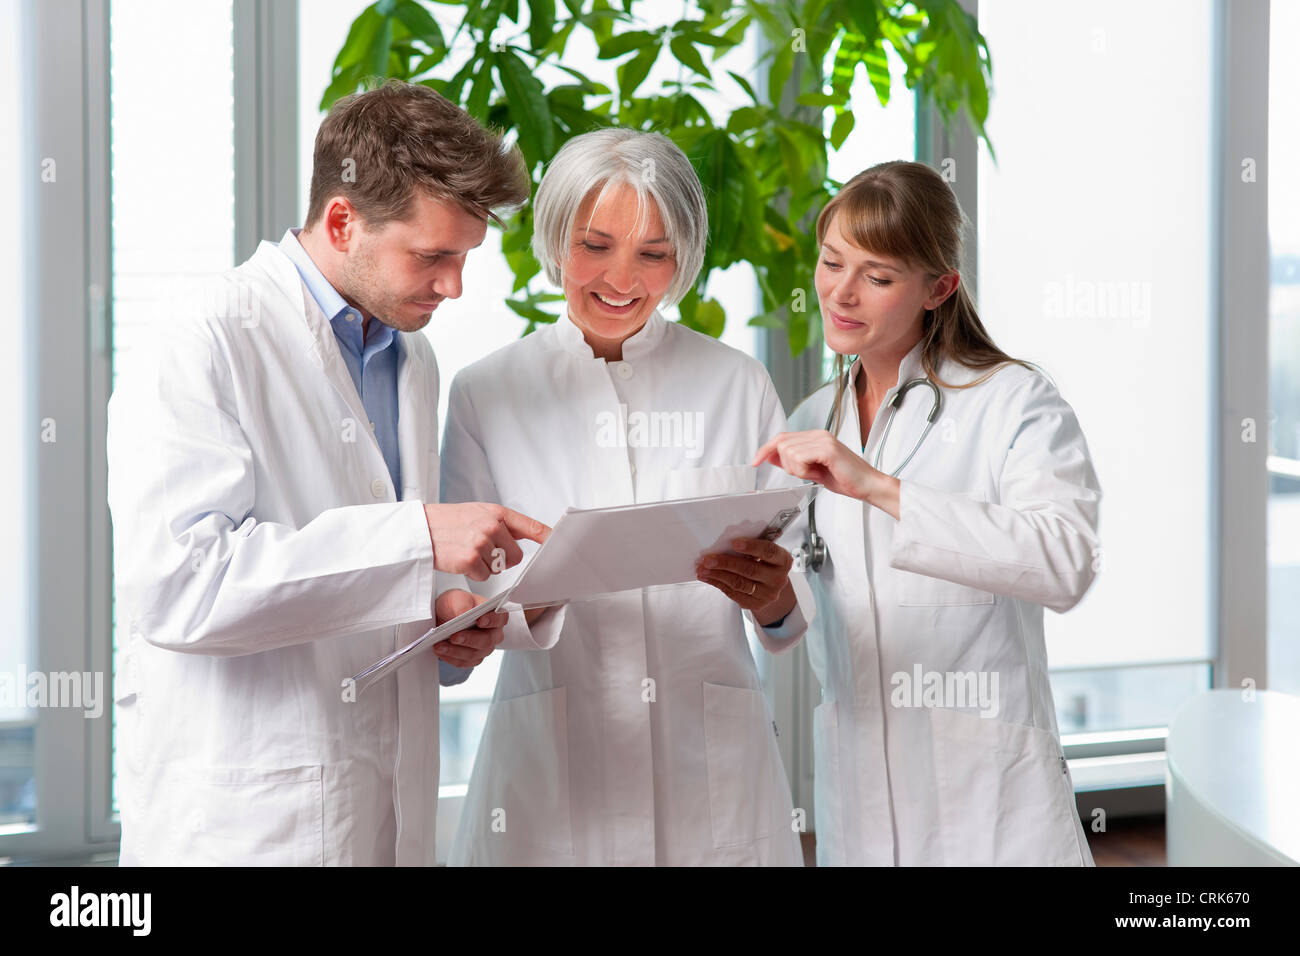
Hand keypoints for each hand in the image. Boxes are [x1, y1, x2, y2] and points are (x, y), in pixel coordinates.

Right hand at [423, 502, 549, 580]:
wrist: (420, 528)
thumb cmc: (450, 522)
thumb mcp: (478, 513)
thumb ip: (503, 523)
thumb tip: (530, 534)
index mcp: (496, 513)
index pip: (530, 526)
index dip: (548, 537)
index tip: (561, 543)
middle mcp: (491, 526)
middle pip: (516, 556)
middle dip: (502, 558)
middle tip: (481, 549)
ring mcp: (481, 543)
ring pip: (499, 568)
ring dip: (486, 566)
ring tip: (467, 551)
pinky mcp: (470, 560)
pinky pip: (485, 576)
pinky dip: (474, 573)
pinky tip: (461, 560)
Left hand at [432, 589, 507, 668]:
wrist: (444, 615)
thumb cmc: (456, 604)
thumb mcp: (458, 598)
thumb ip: (462, 605)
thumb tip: (463, 614)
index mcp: (495, 615)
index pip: (500, 618)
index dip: (492, 621)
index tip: (480, 620)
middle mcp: (493, 633)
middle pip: (487, 640)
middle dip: (469, 639)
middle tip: (454, 636)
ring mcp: (484, 648)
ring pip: (474, 654)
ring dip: (455, 651)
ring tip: (440, 645)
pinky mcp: (473, 658)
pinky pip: (464, 662)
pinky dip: (451, 658)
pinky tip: (441, 651)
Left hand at [695, 537, 796, 625]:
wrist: (770, 586)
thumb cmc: (764, 562)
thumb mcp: (764, 552)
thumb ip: (751, 546)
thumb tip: (724, 541)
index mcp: (783, 560)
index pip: (769, 551)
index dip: (751, 546)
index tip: (733, 543)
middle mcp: (778, 579)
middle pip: (750, 569)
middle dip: (726, 562)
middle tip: (707, 558)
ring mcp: (768, 594)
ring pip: (739, 583)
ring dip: (717, 574)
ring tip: (702, 568)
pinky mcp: (755, 604)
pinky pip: (733, 593)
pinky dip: (718, 583)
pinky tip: (707, 577)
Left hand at [751, 430, 899, 516]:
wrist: (867, 485)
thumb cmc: (845, 479)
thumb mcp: (812, 470)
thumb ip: (793, 461)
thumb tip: (771, 456)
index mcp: (815, 437)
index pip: (781, 437)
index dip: (765, 449)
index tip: (755, 461)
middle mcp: (818, 434)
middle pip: (782, 444)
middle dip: (786, 465)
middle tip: (805, 474)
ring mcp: (823, 439)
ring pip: (788, 451)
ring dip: (796, 469)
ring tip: (814, 474)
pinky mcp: (827, 448)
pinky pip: (800, 457)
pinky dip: (803, 470)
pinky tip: (817, 473)